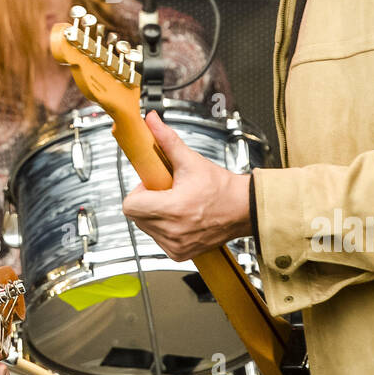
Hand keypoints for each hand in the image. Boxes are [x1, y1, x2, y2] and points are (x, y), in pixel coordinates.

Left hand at [122, 110, 251, 259]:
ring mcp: (175, 246)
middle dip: (147, 201)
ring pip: (146, 227)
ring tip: (177, 204)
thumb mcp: (191, 160)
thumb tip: (151, 121)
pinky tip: (182, 218)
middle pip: (136, 216)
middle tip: (168, 192)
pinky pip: (157, 239)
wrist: (243, 209)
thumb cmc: (220, 187)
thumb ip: (167, 140)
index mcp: (172, 209)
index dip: (139, 192)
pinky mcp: (178, 254)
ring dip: (155, 215)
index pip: (130, 206)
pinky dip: (164, 228)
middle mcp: (172, 232)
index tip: (154, 185)